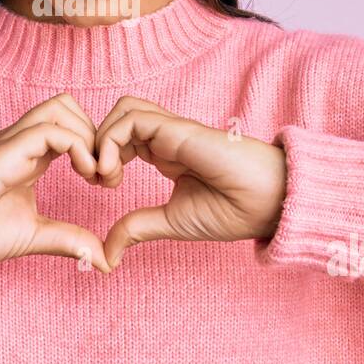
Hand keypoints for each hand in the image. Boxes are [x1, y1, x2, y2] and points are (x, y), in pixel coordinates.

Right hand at [0, 93, 111, 273]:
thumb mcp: (35, 237)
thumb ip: (69, 241)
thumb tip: (105, 260)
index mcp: (30, 156)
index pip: (70, 126)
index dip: (96, 146)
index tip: (107, 182)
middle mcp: (22, 142)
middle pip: (68, 106)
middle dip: (97, 134)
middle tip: (106, 175)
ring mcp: (12, 143)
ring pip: (60, 107)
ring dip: (88, 135)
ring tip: (95, 173)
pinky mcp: (5, 152)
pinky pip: (49, 130)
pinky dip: (77, 146)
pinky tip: (84, 175)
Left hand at [94, 96, 287, 270]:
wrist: (268, 204)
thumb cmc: (231, 211)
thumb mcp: (171, 222)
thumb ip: (137, 228)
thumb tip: (107, 253)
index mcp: (165, 154)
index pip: (122, 137)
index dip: (102, 155)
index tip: (102, 185)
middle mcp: (166, 137)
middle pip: (117, 118)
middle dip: (95, 144)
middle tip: (97, 179)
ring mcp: (172, 130)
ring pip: (122, 110)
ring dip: (102, 140)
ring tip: (105, 175)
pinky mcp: (177, 130)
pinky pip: (131, 119)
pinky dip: (111, 141)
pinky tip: (113, 173)